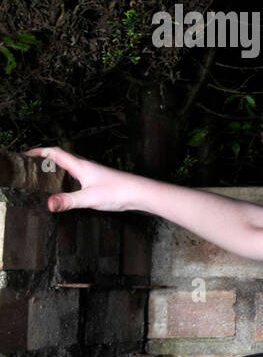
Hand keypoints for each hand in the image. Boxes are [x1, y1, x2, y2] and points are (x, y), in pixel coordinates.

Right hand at [22, 146, 138, 212]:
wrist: (142, 193)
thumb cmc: (119, 192)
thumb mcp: (89, 198)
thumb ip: (68, 201)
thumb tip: (48, 204)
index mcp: (81, 166)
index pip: (56, 153)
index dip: (40, 152)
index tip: (26, 154)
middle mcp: (86, 167)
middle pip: (62, 157)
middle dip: (46, 159)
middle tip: (31, 165)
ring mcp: (94, 173)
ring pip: (71, 166)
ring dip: (57, 168)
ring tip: (44, 175)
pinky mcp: (100, 181)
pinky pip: (78, 175)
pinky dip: (67, 177)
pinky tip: (67, 186)